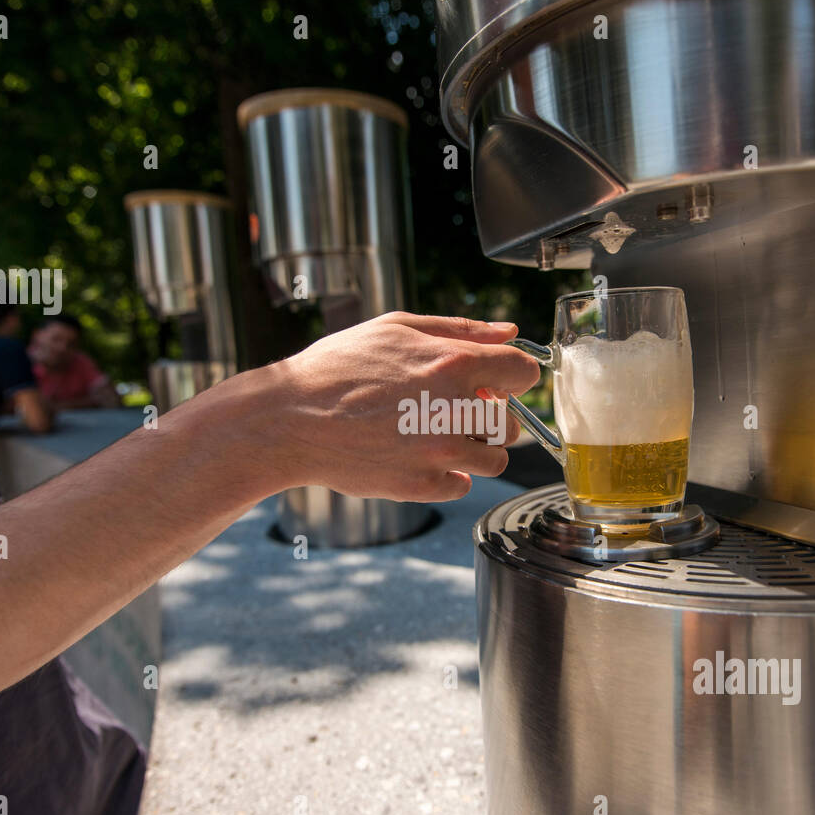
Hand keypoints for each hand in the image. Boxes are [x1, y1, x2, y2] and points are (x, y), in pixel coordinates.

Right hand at [267, 312, 537, 501]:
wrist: (291, 418)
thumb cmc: (338, 367)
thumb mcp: (397, 328)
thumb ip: (459, 329)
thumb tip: (508, 331)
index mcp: (454, 364)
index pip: (523, 373)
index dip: (511, 377)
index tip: (492, 383)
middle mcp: (456, 411)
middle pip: (511, 424)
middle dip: (489, 417)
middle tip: (452, 411)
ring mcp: (440, 453)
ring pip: (494, 460)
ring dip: (473, 448)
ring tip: (434, 435)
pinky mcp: (421, 486)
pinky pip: (462, 486)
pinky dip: (447, 475)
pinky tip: (417, 456)